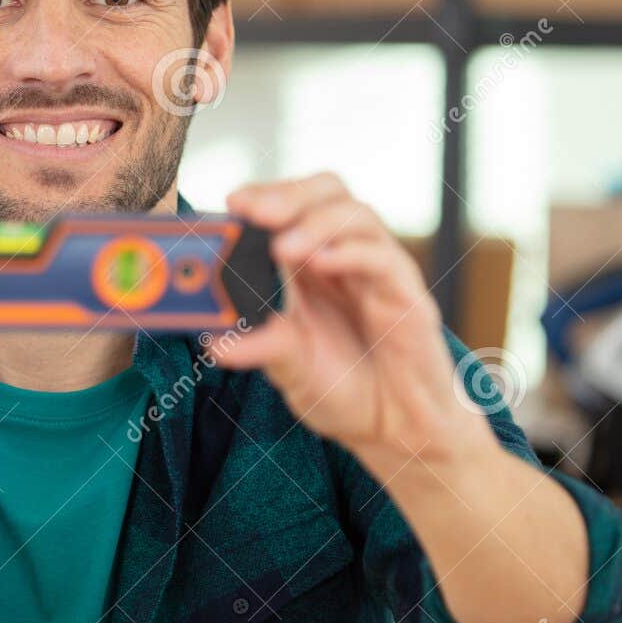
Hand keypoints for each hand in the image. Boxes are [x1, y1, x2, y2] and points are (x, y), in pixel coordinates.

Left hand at [214, 174, 492, 471]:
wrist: (396, 430)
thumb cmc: (345, 389)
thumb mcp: (290, 367)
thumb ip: (259, 347)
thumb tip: (213, 340)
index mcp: (313, 264)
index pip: (294, 204)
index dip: (265, 195)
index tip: (232, 203)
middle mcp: (346, 258)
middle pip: (328, 192)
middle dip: (289, 194)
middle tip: (254, 211)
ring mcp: (379, 273)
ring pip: (357, 216)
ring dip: (315, 223)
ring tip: (282, 246)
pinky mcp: (408, 298)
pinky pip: (384, 260)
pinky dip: (350, 254)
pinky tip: (322, 264)